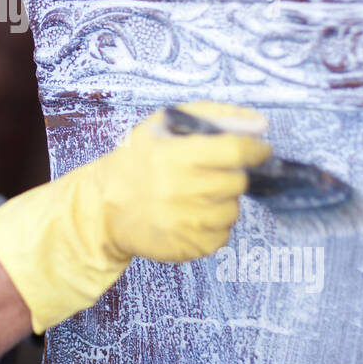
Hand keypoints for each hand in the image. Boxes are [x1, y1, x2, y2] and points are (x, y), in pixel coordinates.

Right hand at [0, 100, 270, 332]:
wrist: (103, 209)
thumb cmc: (136, 161)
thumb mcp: (164, 124)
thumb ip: (213, 116)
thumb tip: (259, 125)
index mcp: (176, 156)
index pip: (235, 151)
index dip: (255, 149)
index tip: (259, 149)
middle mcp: (181, 191)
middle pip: (238, 182)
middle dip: (231, 175)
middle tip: (209, 173)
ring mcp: (186, 223)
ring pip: (233, 210)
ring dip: (222, 201)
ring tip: (195, 195)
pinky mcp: (189, 247)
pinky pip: (222, 234)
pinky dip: (213, 224)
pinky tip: (190, 215)